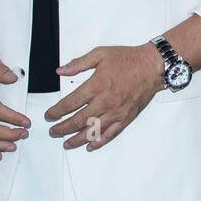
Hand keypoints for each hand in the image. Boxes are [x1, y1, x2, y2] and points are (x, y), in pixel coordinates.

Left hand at [45, 44, 162, 150]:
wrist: (152, 66)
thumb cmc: (128, 59)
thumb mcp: (100, 54)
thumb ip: (79, 63)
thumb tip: (60, 71)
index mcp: (96, 86)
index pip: (70, 103)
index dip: (57, 111)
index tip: (49, 115)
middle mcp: (104, 102)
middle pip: (78, 121)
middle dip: (63, 128)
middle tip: (53, 132)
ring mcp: (116, 112)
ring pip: (93, 131)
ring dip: (77, 139)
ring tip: (67, 144)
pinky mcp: (126, 117)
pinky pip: (111, 133)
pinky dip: (99, 141)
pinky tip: (90, 146)